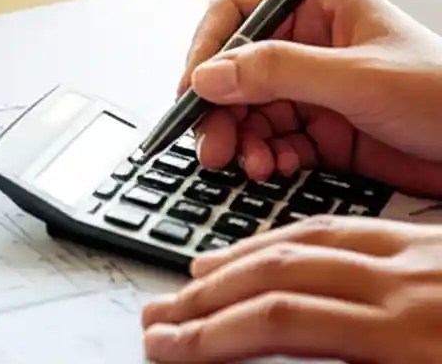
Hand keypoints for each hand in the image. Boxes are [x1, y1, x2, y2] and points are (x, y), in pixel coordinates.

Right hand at [141, 216, 441, 362]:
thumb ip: (354, 363)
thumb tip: (271, 355)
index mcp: (414, 335)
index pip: (283, 321)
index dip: (213, 334)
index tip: (170, 347)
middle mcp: (413, 284)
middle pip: (281, 274)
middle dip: (208, 296)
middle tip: (160, 315)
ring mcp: (425, 254)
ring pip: (308, 239)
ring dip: (241, 258)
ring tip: (195, 278)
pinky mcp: (436, 243)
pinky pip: (350, 225)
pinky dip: (295, 235)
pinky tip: (273, 248)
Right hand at [179, 0, 441, 196]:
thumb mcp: (356, 78)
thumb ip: (277, 72)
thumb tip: (209, 75)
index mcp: (321, 9)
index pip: (239, 14)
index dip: (206, 51)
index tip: (191, 91)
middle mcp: (312, 45)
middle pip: (236, 70)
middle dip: (220, 109)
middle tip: (212, 145)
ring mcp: (318, 90)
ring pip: (250, 110)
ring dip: (241, 138)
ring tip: (248, 163)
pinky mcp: (327, 131)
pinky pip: (276, 141)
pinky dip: (268, 156)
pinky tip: (275, 167)